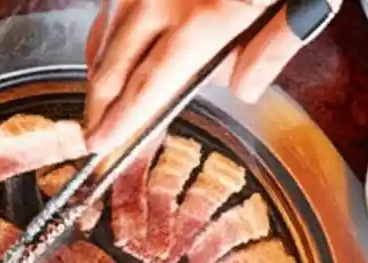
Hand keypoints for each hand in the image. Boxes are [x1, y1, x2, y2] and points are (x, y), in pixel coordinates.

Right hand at [84, 0, 310, 154]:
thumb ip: (276, 43)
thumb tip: (242, 87)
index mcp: (208, 15)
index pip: (152, 81)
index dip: (124, 116)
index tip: (103, 142)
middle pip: (117, 61)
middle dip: (100, 103)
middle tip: (91, 135)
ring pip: (107, 30)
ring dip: (99, 69)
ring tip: (97, 100)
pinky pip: (114, 5)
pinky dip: (106, 31)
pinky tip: (109, 48)